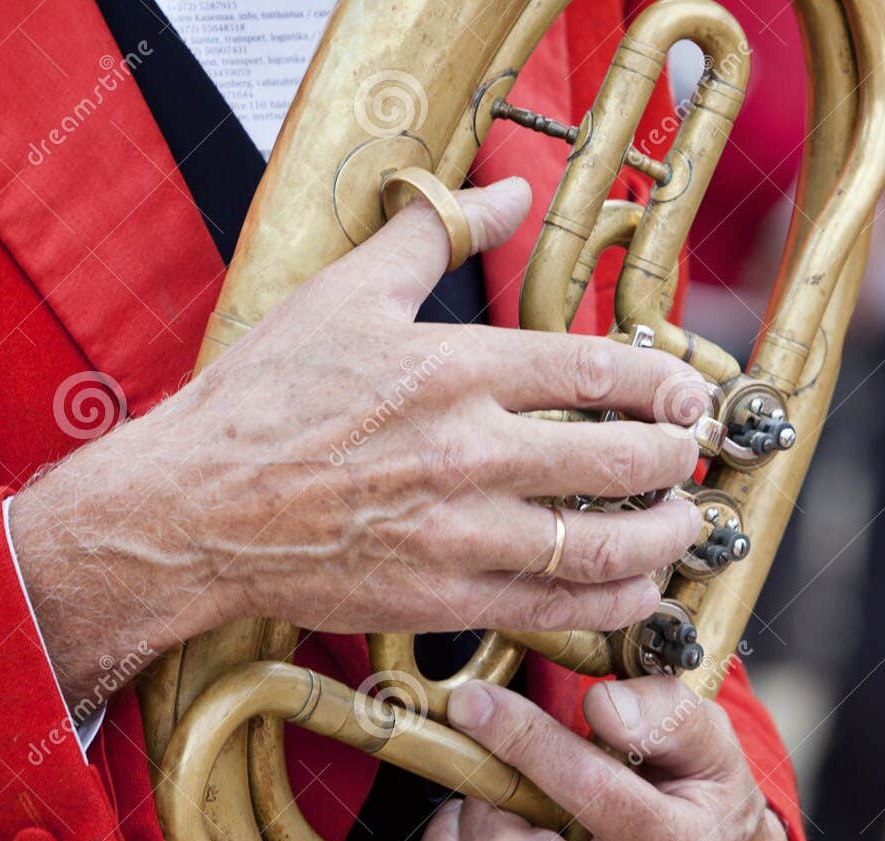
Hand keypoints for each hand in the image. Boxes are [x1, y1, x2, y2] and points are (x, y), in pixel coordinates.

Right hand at [10, 177, 712, 707]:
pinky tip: (635, 591)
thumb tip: (505, 188)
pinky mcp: (440, 597)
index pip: (595, 372)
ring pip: (599, 546)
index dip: (664, 385)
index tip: (690, 394)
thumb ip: (435, 233)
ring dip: (661, 540)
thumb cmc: (262, 400)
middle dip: (677, 462)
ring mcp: (456, 533)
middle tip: (691, 459)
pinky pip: (551, 608)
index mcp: (453, 368)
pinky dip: (610, 604)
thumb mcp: (344, 295)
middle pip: (618, 462)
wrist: (192, 507)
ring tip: (681, 528)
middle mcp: (467, 452)